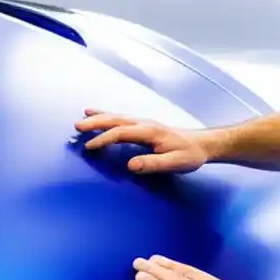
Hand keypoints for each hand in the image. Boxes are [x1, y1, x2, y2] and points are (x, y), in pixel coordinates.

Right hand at [75, 109, 209, 173]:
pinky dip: (107, 115)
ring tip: (82, 118)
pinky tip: (99, 114)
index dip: (103, 139)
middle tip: (77, 126)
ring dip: (98, 117)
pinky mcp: (143, 125)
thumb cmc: (189, 155)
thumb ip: (153, 164)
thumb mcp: (175, 163)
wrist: (203, 144)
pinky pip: (121, 118)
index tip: (88, 147)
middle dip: (95, 122)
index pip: (120, 133)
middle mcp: (144, 124)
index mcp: (149, 132)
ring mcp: (143, 122)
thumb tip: (130, 165)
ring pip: (117, 117)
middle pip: (115, 120)